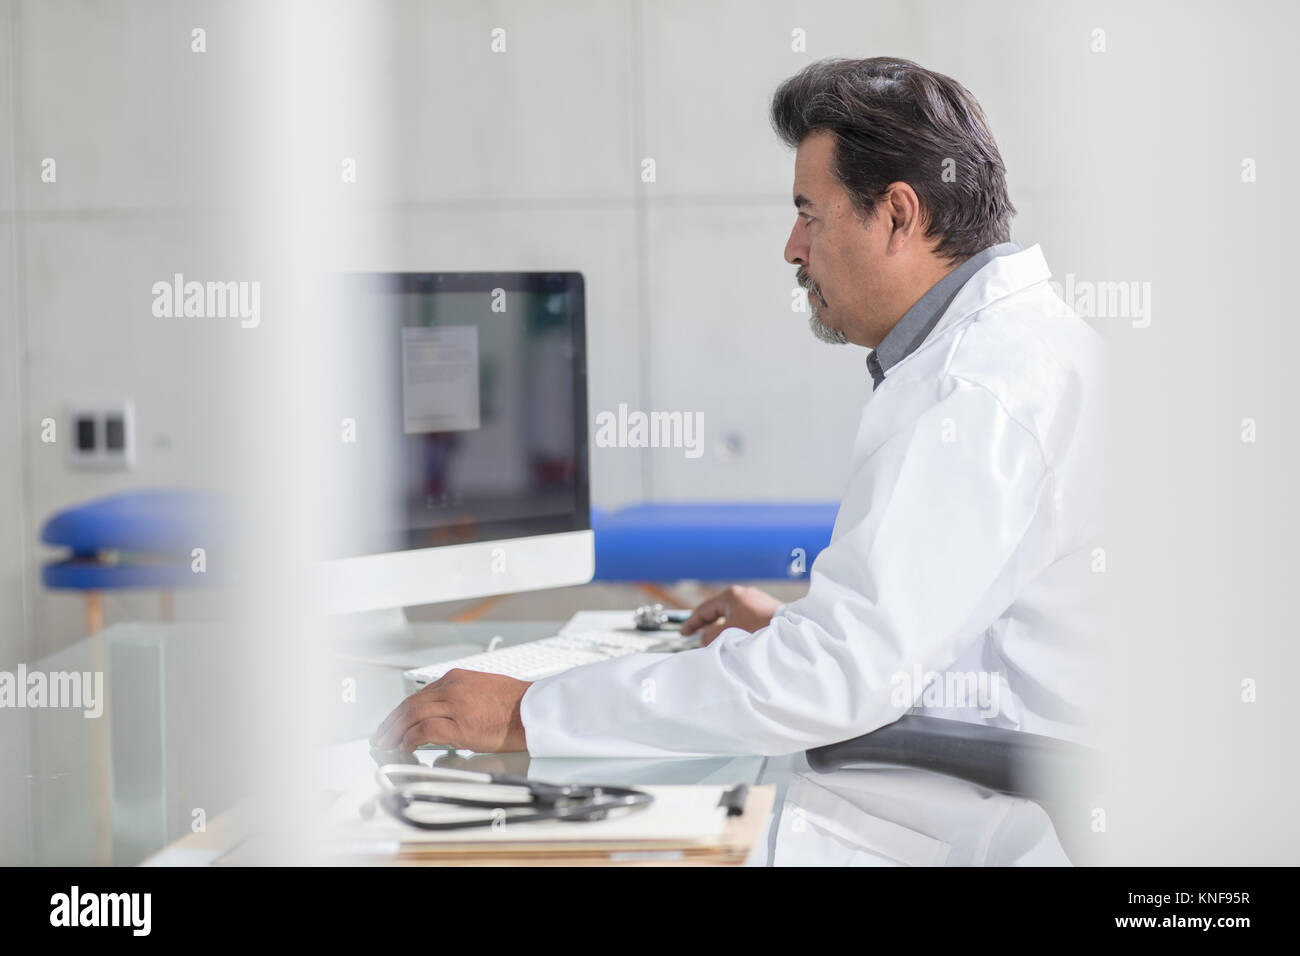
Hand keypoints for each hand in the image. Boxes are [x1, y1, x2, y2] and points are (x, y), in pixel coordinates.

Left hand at [369, 669, 531, 752]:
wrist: (533, 710)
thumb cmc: (515, 704)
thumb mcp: (482, 689)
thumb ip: (460, 697)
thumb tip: (445, 714)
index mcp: (457, 678)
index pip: (420, 694)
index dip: (402, 710)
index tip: (395, 721)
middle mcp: (451, 688)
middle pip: (410, 703)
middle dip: (391, 721)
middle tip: (381, 735)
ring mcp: (454, 705)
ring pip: (411, 715)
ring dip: (394, 732)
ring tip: (386, 744)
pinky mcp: (458, 726)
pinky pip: (423, 731)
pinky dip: (409, 740)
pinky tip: (405, 747)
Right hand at [680, 585, 781, 646]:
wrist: (790, 632)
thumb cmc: (759, 630)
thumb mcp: (727, 634)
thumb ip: (709, 636)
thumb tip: (704, 638)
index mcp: (731, 595)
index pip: (704, 609)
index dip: (692, 623)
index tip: (684, 633)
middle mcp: (743, 593)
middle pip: (718, 610)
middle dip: (707, 626)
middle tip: (697, 637)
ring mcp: (756, 600)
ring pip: (732, 615)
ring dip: (722, 628)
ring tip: (716, 641)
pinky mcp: (767, 609)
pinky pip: (745, 618)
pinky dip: (736, 627)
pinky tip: (736, 638)